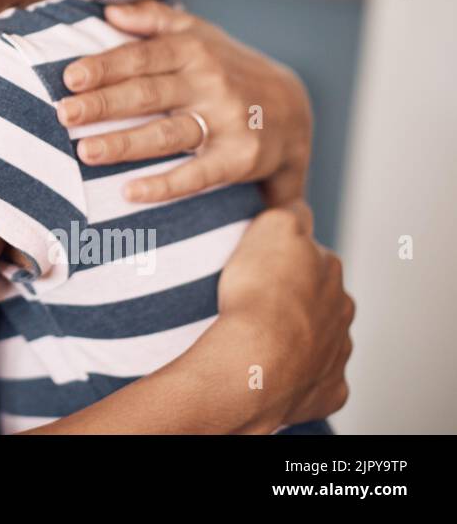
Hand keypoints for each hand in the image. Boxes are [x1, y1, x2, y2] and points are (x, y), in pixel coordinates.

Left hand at [58, 0, 311, 204]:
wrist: (296, 111)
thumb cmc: (229, 68)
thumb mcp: (200, 34)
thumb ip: (155, 19)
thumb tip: (110, 10)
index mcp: (194, 50)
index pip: (141, 57)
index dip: (105, 66)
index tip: (70, 77)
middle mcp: (210, 83)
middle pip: (148, 94)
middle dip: (104, 104)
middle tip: (64, 114)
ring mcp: (226, 122)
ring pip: (167, 134)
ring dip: (125, 144)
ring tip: (85, 152)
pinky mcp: (239, 158)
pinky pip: (197, 174)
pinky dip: (164, 185)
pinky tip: (129, 192)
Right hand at [216, 205, 352, 428]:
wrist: (256, 358)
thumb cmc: (260, 294)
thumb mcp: (273, 228)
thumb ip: (290, 212)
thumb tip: (297, 208)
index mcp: (330, 270)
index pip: (311, 251)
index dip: (285, 254)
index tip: (262, 261)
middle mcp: (342, 309)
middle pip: (319, 296)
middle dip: (296, 296)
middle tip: (257, 300)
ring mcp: (337, 352)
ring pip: (320, 338)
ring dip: (299, 336)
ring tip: (260, 338)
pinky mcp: (328, 390)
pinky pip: (316, 380)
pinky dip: (300, 376)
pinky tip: (274, 370)